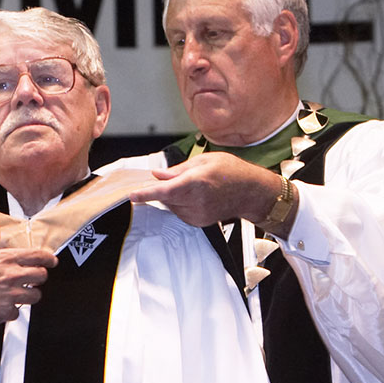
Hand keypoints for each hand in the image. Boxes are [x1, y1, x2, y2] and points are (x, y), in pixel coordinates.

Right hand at [0, 228, 56, 322]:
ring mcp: (12, 295)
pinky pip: (18, 312)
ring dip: (30, 295)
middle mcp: (13, 276)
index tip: (52, 260)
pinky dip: (13, 311)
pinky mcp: (7, 311)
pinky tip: (5, 307)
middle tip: (34, 278)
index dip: (49, 258)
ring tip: (21, 294)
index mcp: (6, 259)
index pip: (38, 256)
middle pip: (42, 276)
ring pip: (35, 296)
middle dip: (40, 276)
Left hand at [129, 153, 289, 230]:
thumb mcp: (204, 160)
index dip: (146, 194)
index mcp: (196, 182)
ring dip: (174, 196)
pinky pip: (180, 212)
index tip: (132, 195)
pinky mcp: (199, 222)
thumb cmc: (231, 171)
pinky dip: (181, 204)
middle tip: (177, 178)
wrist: (251, 192)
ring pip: (171, 206)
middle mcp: (196, 201)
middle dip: (163, 188)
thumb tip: (157, 175)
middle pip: (166, 198)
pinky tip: (197, 196)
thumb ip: (177, 170)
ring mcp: (197, 214)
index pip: (165, 191)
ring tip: (195, 186)